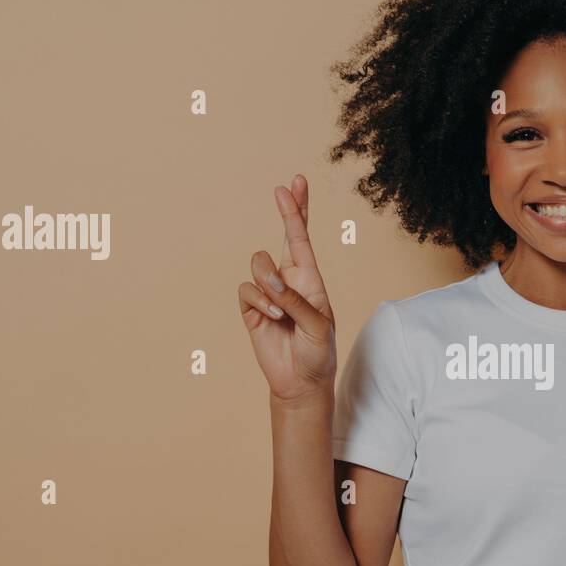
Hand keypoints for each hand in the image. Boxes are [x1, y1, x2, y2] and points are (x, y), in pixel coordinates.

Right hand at [237, 175, 336, 405]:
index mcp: (310, 280)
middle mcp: (289, 281)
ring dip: (270, 284)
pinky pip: (246, 290)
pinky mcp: (251, 309)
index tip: (296, 183)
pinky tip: (272, 318)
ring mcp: (268, 293)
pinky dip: (259, 302)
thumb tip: (272, 280)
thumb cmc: (318, 353)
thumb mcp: (319, 326)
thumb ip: (297, 301)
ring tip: (283, 311)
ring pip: (258, 264)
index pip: (303, 239)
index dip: (298, 211)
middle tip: (282, 190)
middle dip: (286, 212)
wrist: (301, 382)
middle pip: (280, 238)